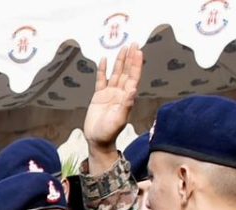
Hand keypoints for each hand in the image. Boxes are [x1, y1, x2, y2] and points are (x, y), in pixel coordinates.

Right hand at [83, 46, 142, 170]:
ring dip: (119, 61)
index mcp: (126, 97)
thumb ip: (126, 105)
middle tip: (133, 44)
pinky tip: (104, 61)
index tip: (138, 51)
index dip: (136, 64)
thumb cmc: (109, 133)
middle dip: (130, 58)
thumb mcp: (119, 120)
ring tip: (122, 48)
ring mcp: (109, 93)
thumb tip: (133, 90)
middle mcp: (120, 92)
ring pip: (115, 73)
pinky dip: (102, 71)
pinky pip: (101, 80)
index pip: (133, 77)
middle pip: (126, 71)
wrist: (97, 140)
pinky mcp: (98, 96)